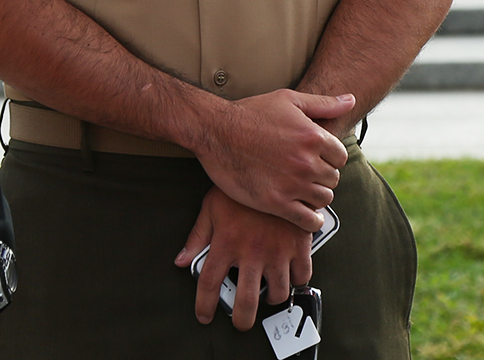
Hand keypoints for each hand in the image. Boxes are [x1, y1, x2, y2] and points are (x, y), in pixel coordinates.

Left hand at [175, 186, 313, 329]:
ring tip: (266, 293)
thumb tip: (181, 260)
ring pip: (278, 293)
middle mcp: (252, 251)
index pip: (209, 284)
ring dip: (271, 299)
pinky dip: (297, 280)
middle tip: (241, 322)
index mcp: (226, 242)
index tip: (205, 315)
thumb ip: (197, 236)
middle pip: (246, 301)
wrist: (274, 162)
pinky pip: (303, 275)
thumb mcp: (212, 206)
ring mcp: (277, 249)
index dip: (204, 305)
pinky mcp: (299, 244)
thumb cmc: (240, 184)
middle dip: (242, 320)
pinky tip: (290, 275)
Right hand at [193, 89, 351, 231]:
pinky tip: (304, 215)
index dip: (329, 159)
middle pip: (333, 179)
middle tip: (306, 177)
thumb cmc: (251, 112)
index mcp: (313, 136)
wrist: (216, 131)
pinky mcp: (276, 203)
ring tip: (303, 193)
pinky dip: (311, 221)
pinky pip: (308, 221)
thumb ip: (324, 104)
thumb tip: (351, 100)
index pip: (340, 157)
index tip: (317, 161)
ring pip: (323, 200)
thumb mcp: (289, 100)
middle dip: (322, 178)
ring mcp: (292, 184)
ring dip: (316, 198)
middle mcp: (306, 161)